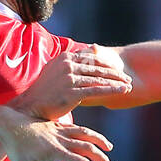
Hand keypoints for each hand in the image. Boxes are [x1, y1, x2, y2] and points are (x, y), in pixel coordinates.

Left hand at [0, 117, 114, 160]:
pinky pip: (76, 128)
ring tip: (109, 149)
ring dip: (100, 141)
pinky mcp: (56, 126)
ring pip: (86, 134)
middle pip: (88, 148)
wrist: (8, 124)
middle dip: (102, 160)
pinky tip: (90, 137)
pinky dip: (88, 133)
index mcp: (55, 151)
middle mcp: (61, 139)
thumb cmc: (16, 149)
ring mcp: (59, 131)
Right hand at [10, 45, 132, 119]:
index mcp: (64, 57)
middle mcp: (67, 64)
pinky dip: (112, 89)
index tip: (118, 70)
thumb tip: (85, 53)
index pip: (91, 58)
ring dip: (117, 82)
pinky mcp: (72, 92)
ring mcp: (70, 78)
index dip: (106, 64)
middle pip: (98, 67)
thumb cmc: (45, 93)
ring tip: (128, 85)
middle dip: (115, 73)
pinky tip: (123, 91)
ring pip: (100, 78)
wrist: (32, 107)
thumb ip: (69, 62)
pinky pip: (97, 89)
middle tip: (128, 78)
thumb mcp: (55, 71)